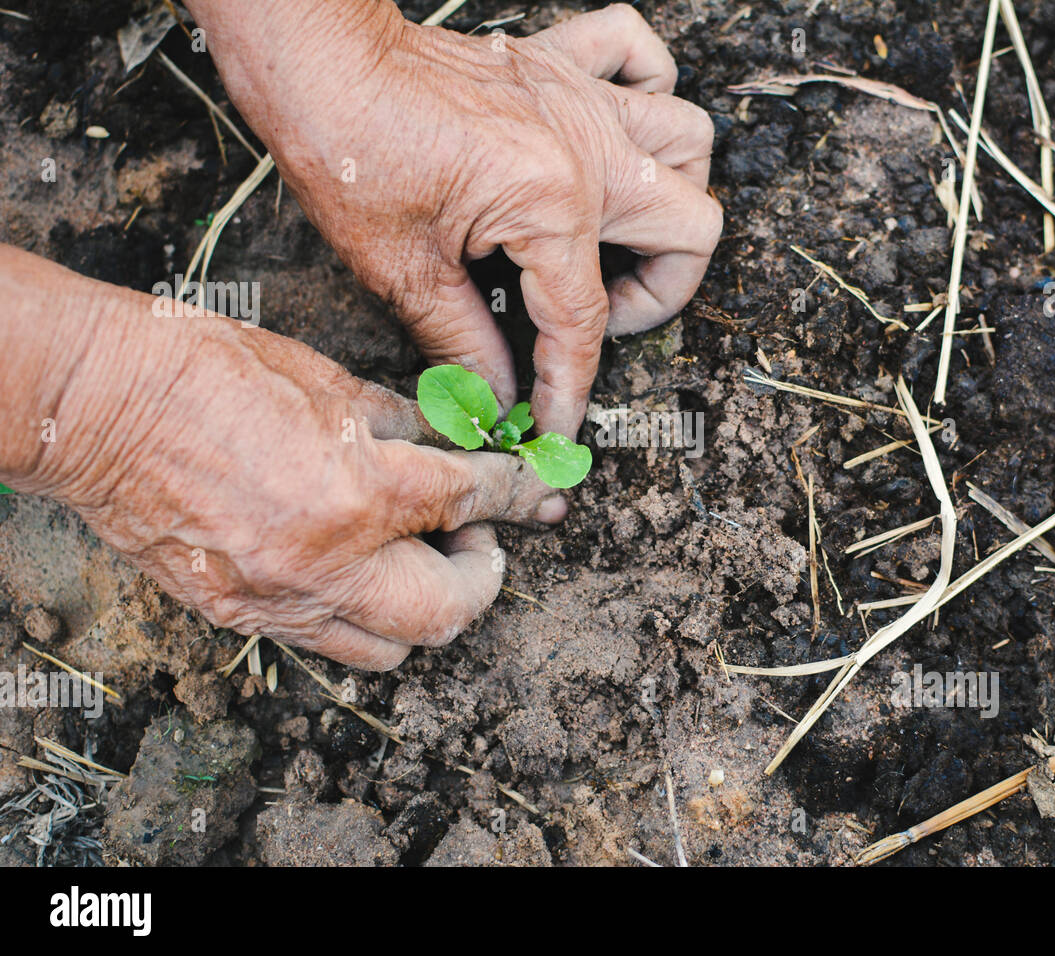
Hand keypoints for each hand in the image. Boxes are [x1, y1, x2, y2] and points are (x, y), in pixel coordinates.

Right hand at [27, 282, 558, 670]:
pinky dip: (360, 615)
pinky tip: (358, 570)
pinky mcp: (239, 615)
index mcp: (357, 491)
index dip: (520, 493)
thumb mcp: (327, 379)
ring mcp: (279, 601)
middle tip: (480, 536)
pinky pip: (325, 640)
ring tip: (420, 558)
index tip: (539, 490)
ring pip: (389, 648)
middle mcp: (326, 564)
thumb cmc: (202, 370)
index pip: (473, 500)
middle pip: (448, 612)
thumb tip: (452, 440)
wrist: (95, 405)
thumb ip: (403, 422)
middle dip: (484, 575)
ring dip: (426, 609)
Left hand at [193, 1, 722, 437]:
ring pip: (689, 140)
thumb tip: (496, 394)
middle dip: (661, 292)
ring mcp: (580, 98)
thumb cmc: (347, 145)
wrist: (319, 59)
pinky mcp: (557, 63)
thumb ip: (463, 342)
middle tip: (603, 316)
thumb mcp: (403, 270)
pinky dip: (648, 87)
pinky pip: (638, 53)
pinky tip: (617, 134)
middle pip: (689, 230)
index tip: (558, 419)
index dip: (571, 386)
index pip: (583, 320)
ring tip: (626, 235)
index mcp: (551, 203)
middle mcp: (587, 147)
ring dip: (674, 196)